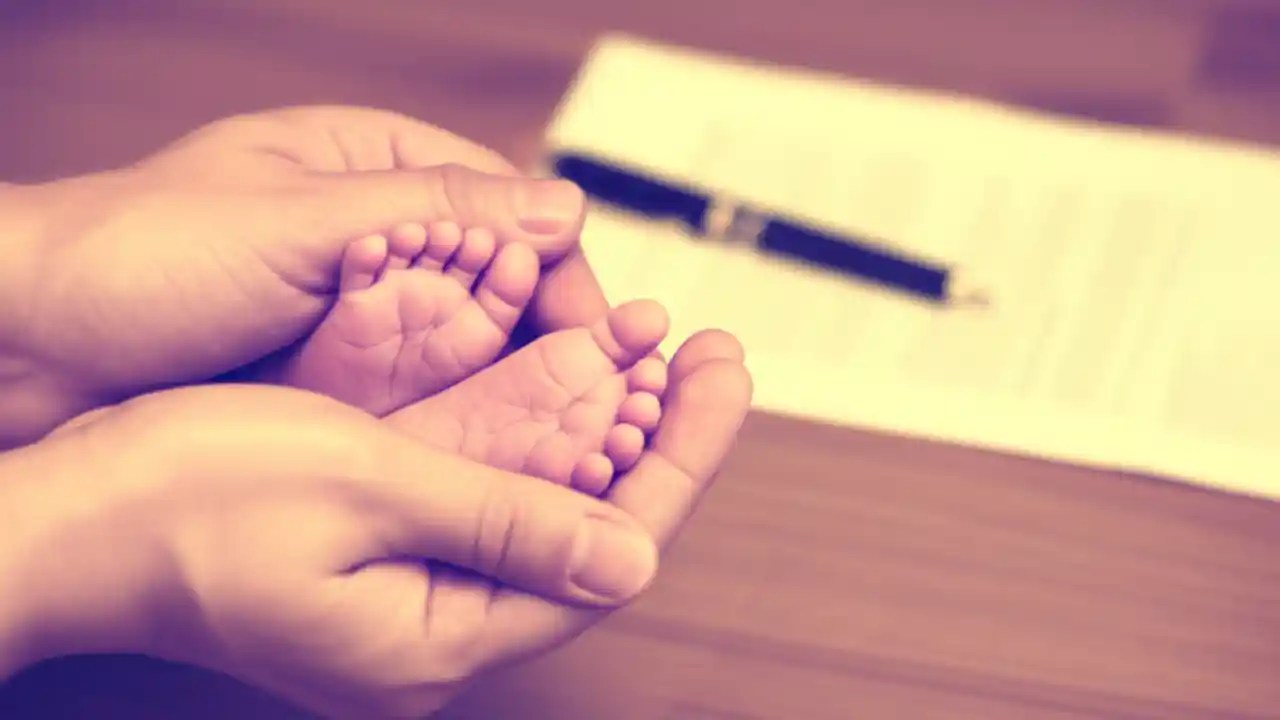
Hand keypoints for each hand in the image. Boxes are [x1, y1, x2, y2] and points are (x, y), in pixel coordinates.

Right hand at [0, 330, 749, 717]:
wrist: (71, 518)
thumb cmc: (188, 503)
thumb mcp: (366, 488)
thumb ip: (508, 519)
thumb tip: (636, 557)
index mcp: (439, 640)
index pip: (609, 552)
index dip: (681, 458)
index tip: (724, 373)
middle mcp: (436, 637)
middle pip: (587, 531)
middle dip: (656, 437)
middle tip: (709, 353)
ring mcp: (411, 601)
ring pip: (543, 510)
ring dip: (603, 430)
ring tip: (661, 354)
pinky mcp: (386, 562)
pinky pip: (487, 501)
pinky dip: (536, 441)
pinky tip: (574, 384)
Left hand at [1, 106, 607, 445]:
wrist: (22, 349)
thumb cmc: (135, 256)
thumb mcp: (291, 221)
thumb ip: (430, 211)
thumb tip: (565, 205)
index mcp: (376, 168)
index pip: (513, 213)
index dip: (568, 279)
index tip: (612, 346)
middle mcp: (380, 237)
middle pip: (499, 288)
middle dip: (544, 345)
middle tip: (596, 415)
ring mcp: (357, 312)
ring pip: (463, 350)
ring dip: (502, 393)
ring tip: (555, 448)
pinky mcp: (333, 376)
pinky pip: (414, 397)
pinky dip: (447, 423)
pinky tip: (483, 460)